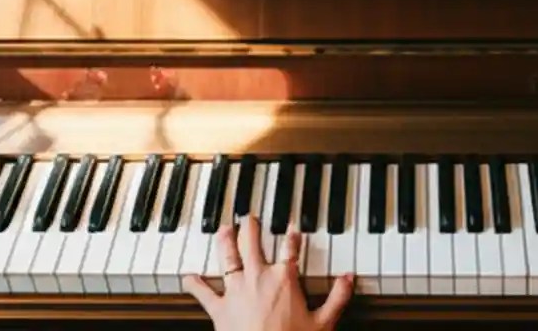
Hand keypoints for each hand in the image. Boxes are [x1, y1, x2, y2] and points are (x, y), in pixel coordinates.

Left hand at [182, 217, 353, 330]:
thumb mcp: (323, 323)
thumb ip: (337, 298)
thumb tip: (349, 278)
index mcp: (284, 279)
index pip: (291, 249)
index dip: (293, 235)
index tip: (293, 226)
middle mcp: (258, 278)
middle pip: (253, 244)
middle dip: (251, 227)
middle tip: (249, 217)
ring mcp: (236, 291)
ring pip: (228, 258)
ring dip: (225, 241)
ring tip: (224, 229)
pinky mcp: (219, 308)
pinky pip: (203, 292)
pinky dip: (195, 283)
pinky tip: (188, 275)